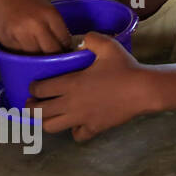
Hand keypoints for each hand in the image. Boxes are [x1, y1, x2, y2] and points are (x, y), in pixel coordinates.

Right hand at [0, 0, 70, 53]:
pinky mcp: (8, 40)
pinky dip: (24, 53)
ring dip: (38, 56)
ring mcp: (21, 33)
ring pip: (36, 55)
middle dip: (54, 55)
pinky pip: (21, 53)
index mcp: (50, 14)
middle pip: (52, 50)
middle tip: (53, 55)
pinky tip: (23, 45)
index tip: (64, 50)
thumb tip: (65, 45)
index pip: (64, 39)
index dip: (66, 47)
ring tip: (37, 49)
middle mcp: (36, 24)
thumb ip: (54, 24)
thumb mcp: (45, 6)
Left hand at [31, 32, 151, 141]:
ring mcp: (81, 118)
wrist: (144, 89)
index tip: (35, 85)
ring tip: (49, 114)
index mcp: (70, 83)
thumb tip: (81, 41)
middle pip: (38, 111)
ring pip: (51, 127)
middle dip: (31, 107)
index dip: (33, 87)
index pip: (39, 89)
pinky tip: (78, 123)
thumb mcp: (108, 45)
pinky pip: (76, 135)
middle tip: (34, 102)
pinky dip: (74, 131)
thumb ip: (90, 39)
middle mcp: (71, 103)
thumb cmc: (125, 67)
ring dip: (46, 121)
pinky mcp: (94, 127)